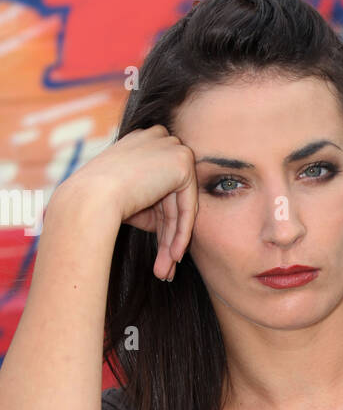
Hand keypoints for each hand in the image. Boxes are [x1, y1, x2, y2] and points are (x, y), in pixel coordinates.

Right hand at [65, 125, 198, 280]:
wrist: (88, 200)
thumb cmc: (95, 204)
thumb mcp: (127, 202)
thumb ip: (151, 206)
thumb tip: (173, 233)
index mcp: (140, 141)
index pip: (158, 186)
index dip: (159, 221)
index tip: (156, 250)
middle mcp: (156, 138)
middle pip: (169, 197)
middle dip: (166, 236)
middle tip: (162, 267)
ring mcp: (170, 146)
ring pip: (178, 205)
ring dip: (172, 242)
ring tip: (164, 271)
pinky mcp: (182, 161)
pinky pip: (187, 206)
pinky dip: (181, 233)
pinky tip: (175, 256)